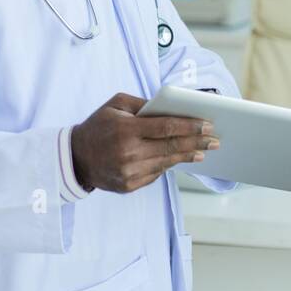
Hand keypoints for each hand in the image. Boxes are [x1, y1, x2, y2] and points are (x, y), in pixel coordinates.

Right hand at [71, 92, 218, 193]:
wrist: (74, 159)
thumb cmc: (98, 126)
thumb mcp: (116, 105)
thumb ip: (144, 104)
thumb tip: (172, 107)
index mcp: (126, 129)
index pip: (166, 127)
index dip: (190, 126)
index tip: (208, 124)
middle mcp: (128, 153)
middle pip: (171, 147)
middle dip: (197, 142)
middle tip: (215, 139)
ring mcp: (129, 172)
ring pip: (167, 162)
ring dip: (188, 156)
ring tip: (203, 150)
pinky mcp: (129, 186)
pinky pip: (156, 174)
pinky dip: (168, 165)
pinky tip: (180, 159)